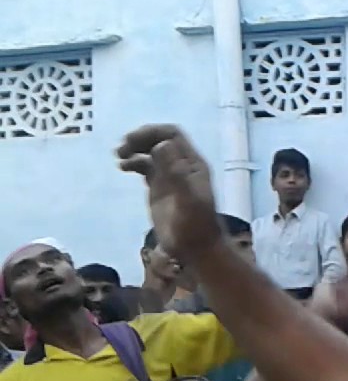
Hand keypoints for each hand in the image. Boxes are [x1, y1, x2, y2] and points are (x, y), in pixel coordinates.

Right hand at [117, 125, 221, 260]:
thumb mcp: (187, 199)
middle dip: (140, 139)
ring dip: (135, 149)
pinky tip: (123, 167)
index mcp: (192, 164)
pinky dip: (133, 163)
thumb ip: (176, 173)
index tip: (131, 140)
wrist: (195, 248)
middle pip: (160, 140)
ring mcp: (170, 177)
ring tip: (119, 157)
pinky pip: (146, 168)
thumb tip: (161, 144)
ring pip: (151, 153)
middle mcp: (182, 166)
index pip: (172, 135)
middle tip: (121, 149)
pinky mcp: (159, 188)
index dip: (152, 132)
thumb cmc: (194, 225)